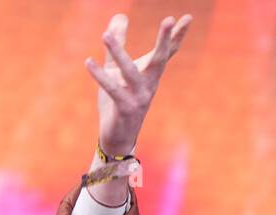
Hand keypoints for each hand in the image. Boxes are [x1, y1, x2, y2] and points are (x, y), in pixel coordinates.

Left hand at [86, 13, 191, 156]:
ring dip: (118, 52)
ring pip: (130, 72)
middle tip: (168, 19)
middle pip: (158, 60)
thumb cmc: (118, 102)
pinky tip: (88, 62)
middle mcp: (149, 84)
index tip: (188, 18)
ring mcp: (139, 97)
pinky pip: (112, 89)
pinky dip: (100, 76)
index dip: (176, 36)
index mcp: (151, 74)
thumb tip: (119, 16)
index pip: (167, 52)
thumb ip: (118, 43)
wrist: (117, 138)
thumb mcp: (117, 69)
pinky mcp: (125, 109)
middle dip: (164, 41)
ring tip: (105, 34)